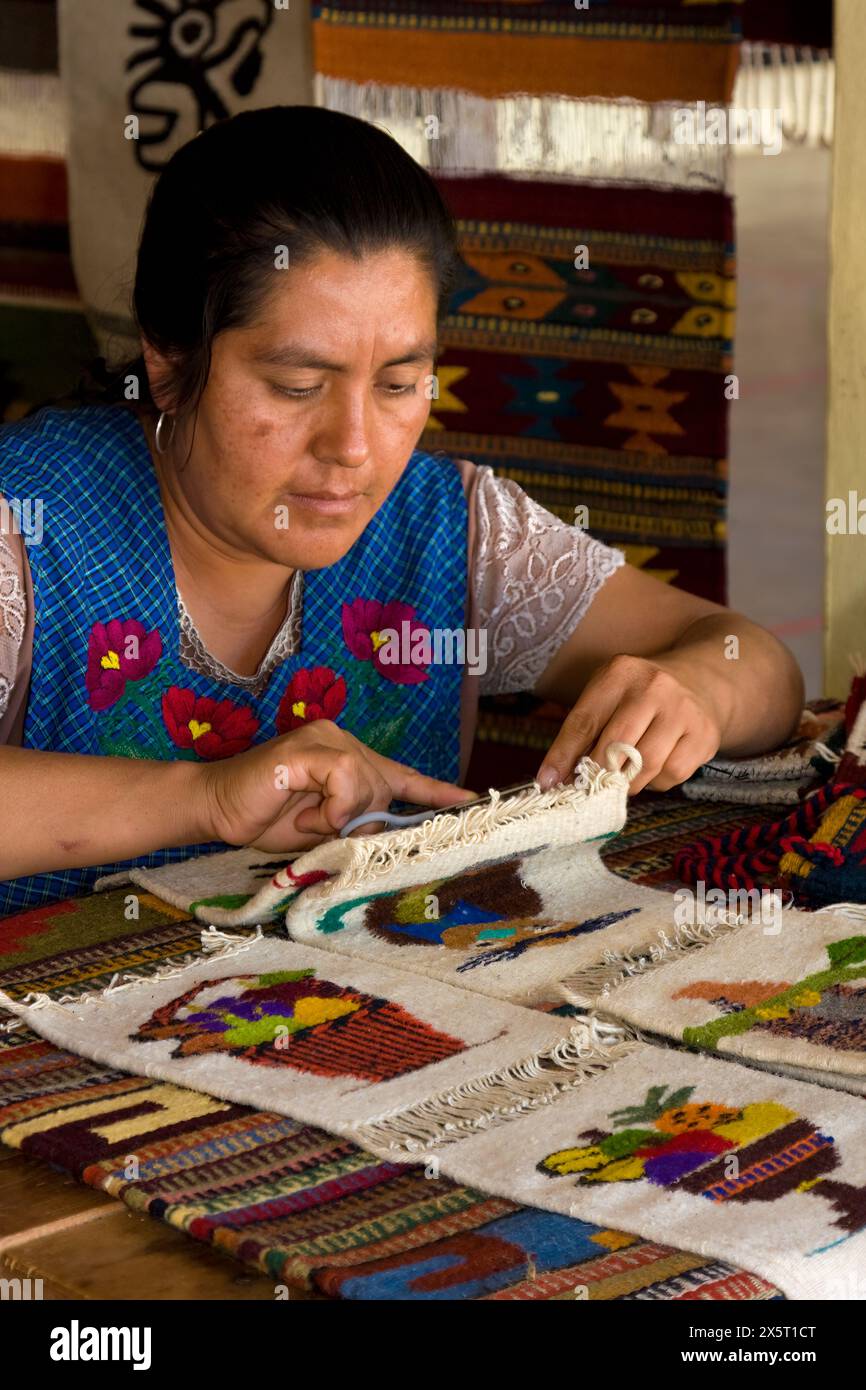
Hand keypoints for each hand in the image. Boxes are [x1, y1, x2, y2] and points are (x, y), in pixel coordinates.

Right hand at [197, 720, 473, 852]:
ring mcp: (325, 739)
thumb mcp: (322, 830)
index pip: (400, 775)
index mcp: (348, 758)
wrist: (215, 810)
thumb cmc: (265, 819)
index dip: (435, 791)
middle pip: (386, 786)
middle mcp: (341, 740)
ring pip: (369, 783)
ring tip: (304, 818)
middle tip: (319, 827)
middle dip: (360, 819)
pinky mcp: (308, 748)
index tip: (470, 800)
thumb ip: (356, 825)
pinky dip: (331, 807)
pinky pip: (347, 778)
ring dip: (339, 816)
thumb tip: (388, 832)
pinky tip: (303, 812)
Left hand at [537, 654, 722, 794]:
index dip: (562, 756)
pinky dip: (657, 781)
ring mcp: (684, 710)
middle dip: (598, 773)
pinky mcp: (705, 735)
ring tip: (623, 776)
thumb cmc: (638, 697)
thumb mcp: (607, 698)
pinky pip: (673, 774)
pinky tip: (654, 768)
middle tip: (591, 786)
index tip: (547, 783)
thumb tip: (553, 780)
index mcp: (619, 673)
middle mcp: (654, 687)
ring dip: (628, 782)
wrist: (699, 681)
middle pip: (617, 746)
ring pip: (646, 765)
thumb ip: (581, 734)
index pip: (584, 721)